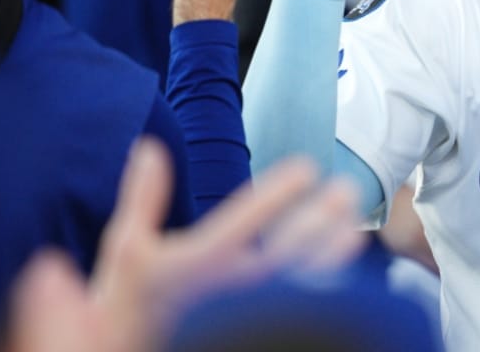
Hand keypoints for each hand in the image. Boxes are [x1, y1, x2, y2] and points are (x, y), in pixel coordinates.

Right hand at [4, 139, 365, 351]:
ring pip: (299, 285)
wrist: (127, 351)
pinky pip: (301, 310)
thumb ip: (141, 197)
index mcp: (192, 265)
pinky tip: (342, 267)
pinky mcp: (259, 329)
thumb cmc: (131, 302)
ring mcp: (246, 315)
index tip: (306, 168)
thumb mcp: (125, 248)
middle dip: (318, 220)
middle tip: (345, 190)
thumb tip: (150, 147)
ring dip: (331, 254)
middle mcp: (223, 292)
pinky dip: (326, 286)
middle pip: (281, 255)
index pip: (241, 224)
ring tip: (353, 225)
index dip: (276, 194)